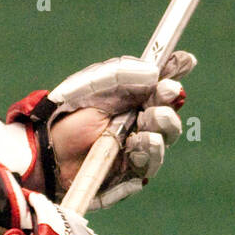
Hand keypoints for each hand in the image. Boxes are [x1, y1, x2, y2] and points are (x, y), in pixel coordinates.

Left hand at [9, 52, 196, 208]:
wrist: (47, 149)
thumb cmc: (68, 114)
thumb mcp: (93, 85)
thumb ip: (122, 75)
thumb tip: (155, 72)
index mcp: (132, 97)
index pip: (161, 82)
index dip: (176, 70)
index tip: (186, 60)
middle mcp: (139, 122)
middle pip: (168, 111)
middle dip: (169, 101)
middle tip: (165, 94)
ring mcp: (136, 148)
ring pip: (164, 138)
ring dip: (162, 126)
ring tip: (150, 120)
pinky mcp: (130, 174)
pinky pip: (149, 164)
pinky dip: (150, 151)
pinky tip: (141, 141)